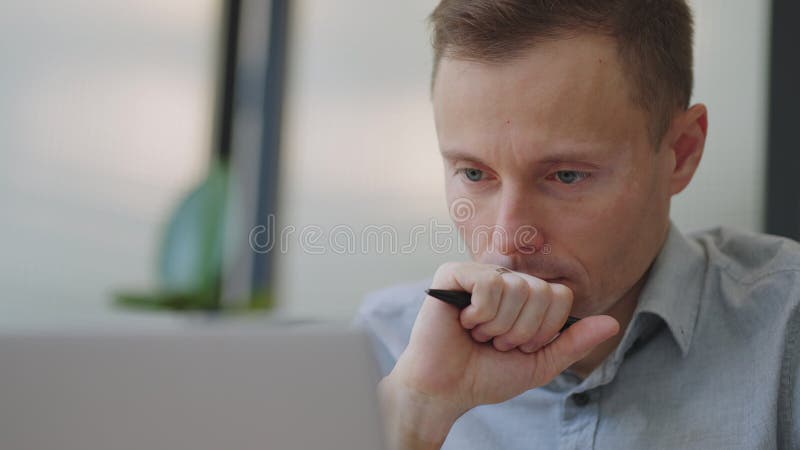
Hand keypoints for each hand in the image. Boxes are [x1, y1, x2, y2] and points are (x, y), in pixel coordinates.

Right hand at [382, 262, 618, 446]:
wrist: (445, 389)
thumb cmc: (485, 375)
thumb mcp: (539, 364)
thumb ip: (572, 343)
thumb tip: (612, 323)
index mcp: (523, 297)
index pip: (560, 296)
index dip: (545, 329)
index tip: (521, 346)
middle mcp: (503, 279)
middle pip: (541, 291)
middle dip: (522, 330)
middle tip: (496, 342)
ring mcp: (479, 273)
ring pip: (516, 288)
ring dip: (499, 326)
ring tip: (478, 334)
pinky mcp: (453, 273)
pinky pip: (489, 283)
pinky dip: (481, 314)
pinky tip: (464, 322)